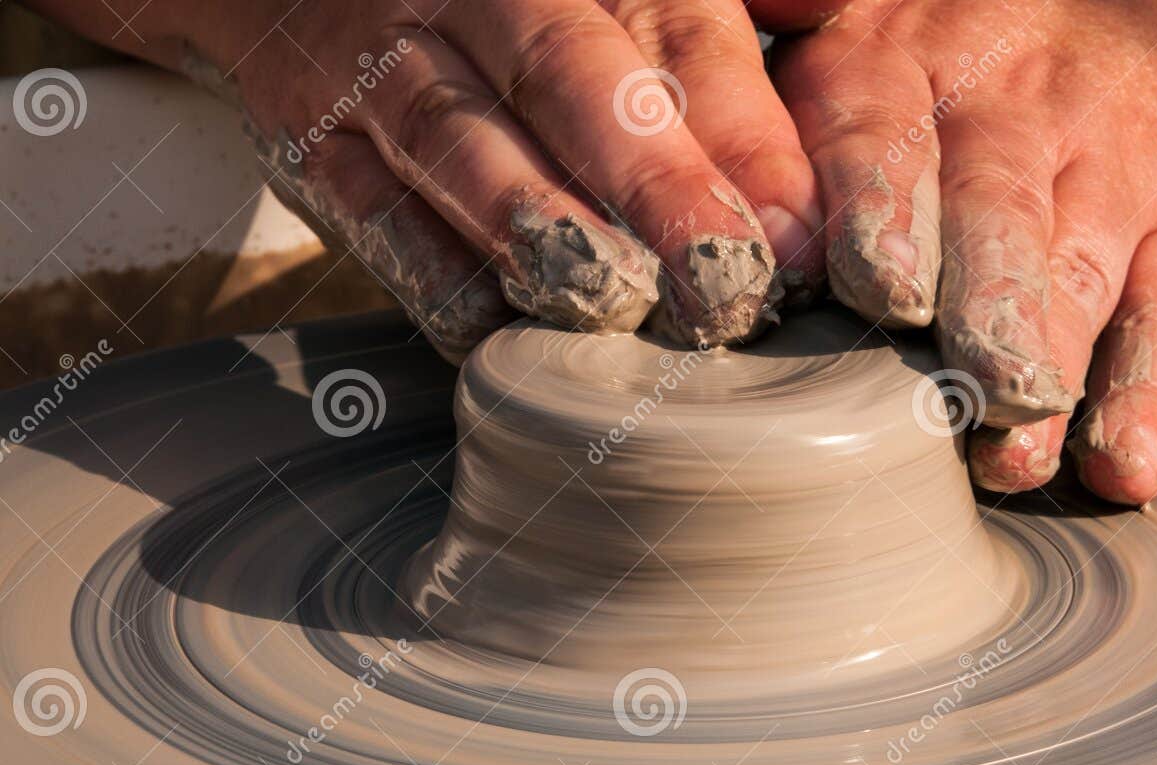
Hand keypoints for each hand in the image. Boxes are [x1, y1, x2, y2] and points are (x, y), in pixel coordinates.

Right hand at [62, 0, 825, 359]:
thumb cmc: (528, 8)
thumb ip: (722, 27)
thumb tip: (829, 48)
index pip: (682, 35)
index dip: (745, 142)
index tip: (802, 247)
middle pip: (573, 78)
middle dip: (653, 186)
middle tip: (720, 289)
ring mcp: (391, 68)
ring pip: (461, 142)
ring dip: (539, 231)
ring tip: (610, 304)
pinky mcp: (318, 143)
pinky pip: (371, 209)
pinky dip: (432, 273)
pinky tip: (496, 331)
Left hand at [753, 0, 1156, 503]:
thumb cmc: (969, 45)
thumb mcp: (862, 15)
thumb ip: (782, 59)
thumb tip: (667, 124)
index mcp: (897, 62)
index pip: (881, 135)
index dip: (883, 211)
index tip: (880, 292)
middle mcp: (1007, 108)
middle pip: (993, 209)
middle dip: (981, 304)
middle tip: (967, 390)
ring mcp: (1109, 166)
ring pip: (1077, 270)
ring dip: (1051, 367)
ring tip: (1021, 456)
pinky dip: (1151, 393)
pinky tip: (1126, 464)